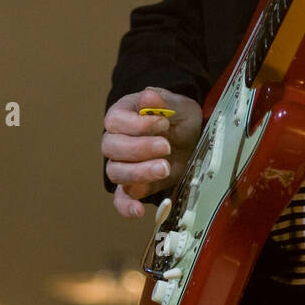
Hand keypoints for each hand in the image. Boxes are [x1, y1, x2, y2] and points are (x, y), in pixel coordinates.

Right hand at [102, 86, 202, 219]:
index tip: (163, 123)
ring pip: (116, 172)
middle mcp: (117, 141)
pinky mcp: (134, 186)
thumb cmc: (180, 119)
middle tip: (166, 146)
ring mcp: (123, 165)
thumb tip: (148, 94)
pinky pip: (121, 199)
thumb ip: (165, 101)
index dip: (137, 124)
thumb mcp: (179, 105)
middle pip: (112, 147)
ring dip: (139, 172)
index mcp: (123, 115)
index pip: (115, 121)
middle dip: (139, 148)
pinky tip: (139, 210)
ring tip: (165, 168)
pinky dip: (127, 206)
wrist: (193, 139)